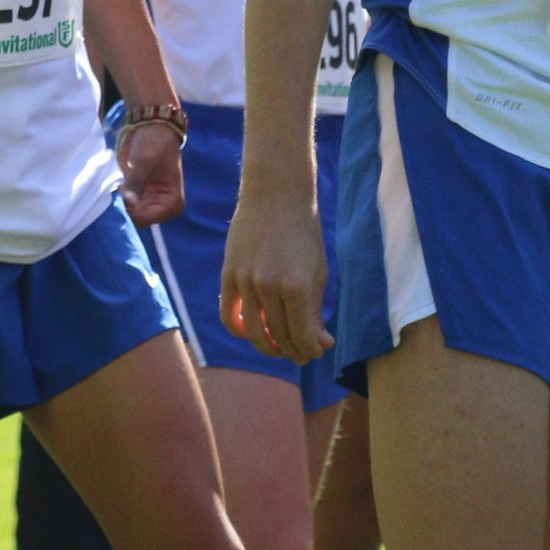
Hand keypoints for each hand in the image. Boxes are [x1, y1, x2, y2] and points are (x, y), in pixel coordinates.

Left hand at [116, 121, 186, 228]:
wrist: (153, 127)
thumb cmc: (155, 143)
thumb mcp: (145, 162)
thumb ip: (136, 184)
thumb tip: (127, 203)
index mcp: (173, 204)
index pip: (145, 219)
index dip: (128, 209)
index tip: (118, 192)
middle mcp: (163, 209)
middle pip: (136, 219)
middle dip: (122, 207)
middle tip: (114, 188)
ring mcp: (150, 204)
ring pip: (129, 213)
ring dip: (118, 203)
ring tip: (115, 185)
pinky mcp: (139, 197)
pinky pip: (125, 205)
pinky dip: (117, 198)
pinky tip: (114, 186)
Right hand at [220, 184, 330, 362]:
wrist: (276, 196)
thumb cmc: (304, 233)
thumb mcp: (317, 272)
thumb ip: (315, 311)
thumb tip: (320, 344)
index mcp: (297, 287)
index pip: (302, 336)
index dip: (310, 351)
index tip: (315, 352)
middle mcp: (269, 287)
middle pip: (278, 337)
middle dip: (291, 351)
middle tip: (299, 353)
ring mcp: (245, 281)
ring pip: (252, 332)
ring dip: (267, 346)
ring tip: (278, 347)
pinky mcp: (228, 275)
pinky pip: (228, 315)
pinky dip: (239, 330)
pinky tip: (252, 332)